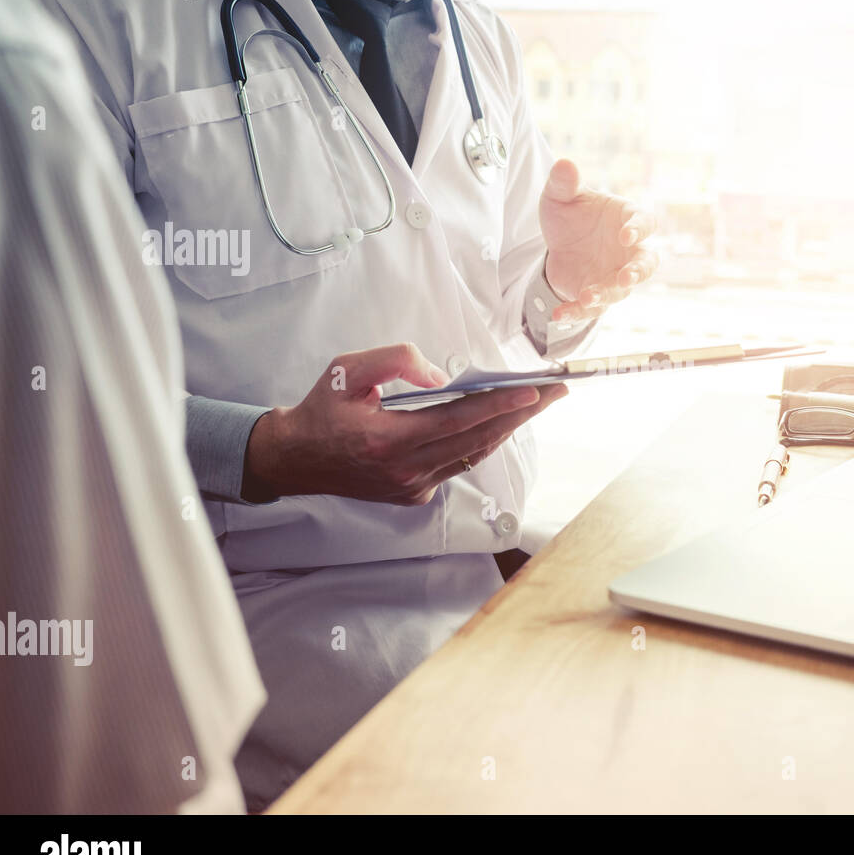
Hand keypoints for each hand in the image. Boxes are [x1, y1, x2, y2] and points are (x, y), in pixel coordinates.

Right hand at [242, 342, 566, 504]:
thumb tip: (440, 375)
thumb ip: (395, 360)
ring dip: (509, 429)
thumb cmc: (323, 409)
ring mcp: (412, 487)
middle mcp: (405, 470)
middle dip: (520, 414)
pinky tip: (502, 423)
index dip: (499, 405)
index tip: (534, 391)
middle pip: (477, 439)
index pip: (458, 420)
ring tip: (539, 404)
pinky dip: (483, 442)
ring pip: (473, 455)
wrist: (297, 459)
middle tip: (556, 392)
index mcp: (387, 440)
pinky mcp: (414, 494)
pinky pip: (459, 464)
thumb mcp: (347, 370)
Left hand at [539, 158, 658, 322]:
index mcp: (628, 220)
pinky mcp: (598, 294)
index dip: (640, 229)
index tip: (626, 233)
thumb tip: (565, 164)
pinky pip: (592, 309)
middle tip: (627, 277)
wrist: (559, 243)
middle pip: (646, 264)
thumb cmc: (571, 213)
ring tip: (587, 297)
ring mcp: (615, 275)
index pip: (646, 223)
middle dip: (638, 272)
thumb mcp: (560, 196)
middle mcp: (628, 251)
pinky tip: (558, 315)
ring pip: (620, 291)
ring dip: (606, 294)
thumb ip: (564, 182)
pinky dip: (576, 313)